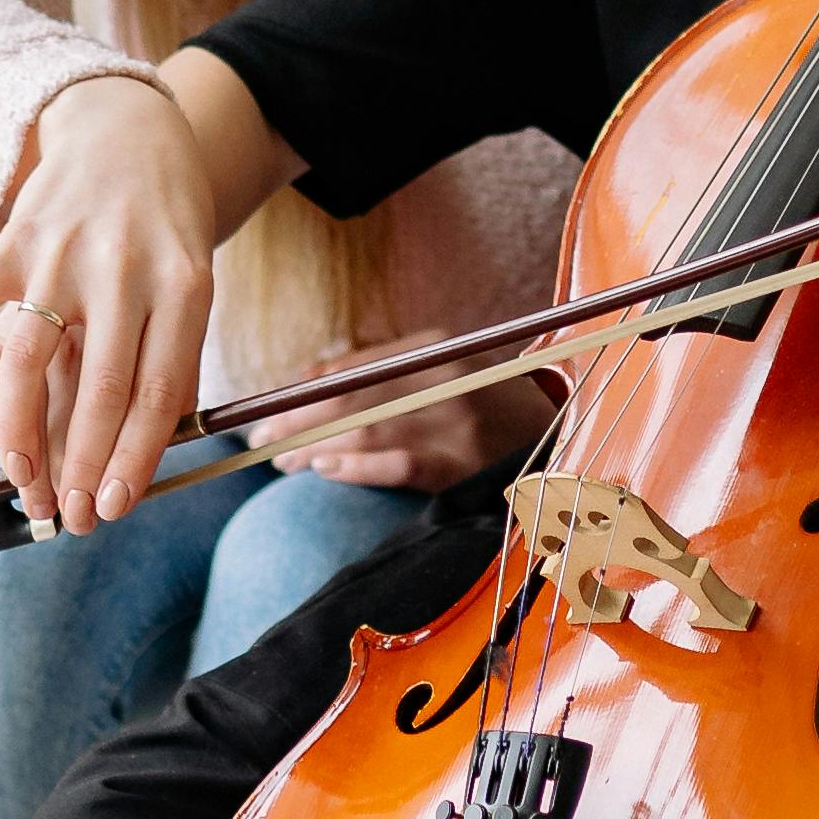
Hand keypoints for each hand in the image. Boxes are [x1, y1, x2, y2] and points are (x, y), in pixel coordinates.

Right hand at [0, 76, 221, 532]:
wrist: (127, 131)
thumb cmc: (164, 227)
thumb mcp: (192, 285)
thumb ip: (166, 359)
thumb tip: (131, 456)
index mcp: (185, 285)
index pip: (158, 393)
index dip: (133, 460)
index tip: (115, 506)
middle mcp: (123, 269)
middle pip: (98, 389)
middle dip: (80, 466)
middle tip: (71, 515)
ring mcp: (61, 252)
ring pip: (26, 361)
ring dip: (17, 433)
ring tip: (22, 479)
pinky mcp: (12, 238)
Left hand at [273, 365, 556, 495]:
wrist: (558, 436)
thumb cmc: (486, 401)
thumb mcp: (441, 368)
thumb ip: (379, 370)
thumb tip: (305, 379)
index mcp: (436, 350)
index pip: (353, 369)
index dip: (301, 392)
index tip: (263, 411)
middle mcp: (447, 380)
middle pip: (352, 398)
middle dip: (296, 421)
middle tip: (260, 441)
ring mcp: (458, 424)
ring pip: (368, 430)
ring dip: (315, 445)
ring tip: (283, 460)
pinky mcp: (466, 466)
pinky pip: (399, 465)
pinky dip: (356, 466)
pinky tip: (326, 468)